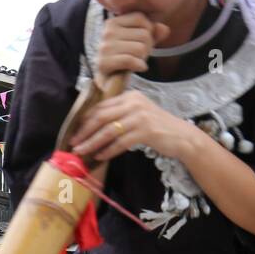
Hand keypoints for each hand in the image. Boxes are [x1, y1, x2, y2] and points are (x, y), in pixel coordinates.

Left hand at [71, 89, 198, 162]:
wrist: (181, 136)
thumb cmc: (157, 128)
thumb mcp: (137, 116)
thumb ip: (120, 115)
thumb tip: (93, 127)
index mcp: (130, 97)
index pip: (101, 106)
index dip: (85, 119)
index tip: (75, 131)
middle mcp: (134, 103)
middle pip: (101, 116)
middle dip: (84, 131)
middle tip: (73, 143)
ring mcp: (140, 116)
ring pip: (108, 130)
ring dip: (92, 142)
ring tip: (81, 151)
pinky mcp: (145, 131)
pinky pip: (120, 142)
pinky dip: (108, 150)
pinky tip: (100, 156)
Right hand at [95, 12, 170, 80]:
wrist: (109, 80)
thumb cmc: (125, 57)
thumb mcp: (140, 41)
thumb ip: (153, 32)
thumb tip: (164, 29)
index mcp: (113, 22)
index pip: (140, 18)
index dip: (149, 30)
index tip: (142, 42)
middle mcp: (107, 32)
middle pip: (144, 34)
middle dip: (148, 47)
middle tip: (140, 55)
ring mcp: (105, 48)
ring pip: (140, 48)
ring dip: (143, 58)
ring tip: (136, 61)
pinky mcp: (104, 63)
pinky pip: (130, 60)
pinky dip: (139, 65)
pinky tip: (139, 68)